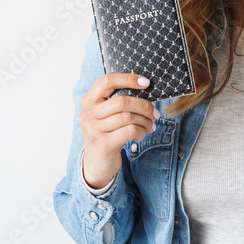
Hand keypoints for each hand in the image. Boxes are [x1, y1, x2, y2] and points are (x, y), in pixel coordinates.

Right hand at [79, 73, 159, 189]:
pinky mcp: (104, 144)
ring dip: (145, 121)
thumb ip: (117, 102)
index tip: (146, 83)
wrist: (97, 164)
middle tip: (155, 114)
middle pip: (123, 101)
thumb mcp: (105, 116)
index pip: (108, 81)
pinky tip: (140, 136)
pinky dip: (141, 132)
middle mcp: (88, 114)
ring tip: (150, 126)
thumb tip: (145, 89)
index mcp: (88, 101)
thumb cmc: (106, 134)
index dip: (129, 79)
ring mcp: (94, 129)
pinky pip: (131, 131)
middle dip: (144, 106)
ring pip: (129, 117)